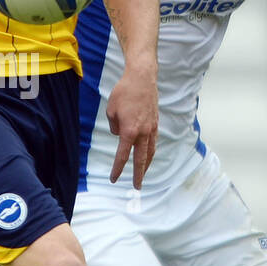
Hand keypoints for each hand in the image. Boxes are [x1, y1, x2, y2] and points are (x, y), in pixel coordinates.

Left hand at [105, 68, 157, 187]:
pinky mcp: (155, 122)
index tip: (114, 179)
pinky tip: (147, 154)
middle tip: (137, 187)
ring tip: (143, 174)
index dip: (118, 169)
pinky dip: (150, 151)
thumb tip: (120, 134)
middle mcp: (143, 132)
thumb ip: (114, 126)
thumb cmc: (123, 93)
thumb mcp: (111, 111)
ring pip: (150, 151)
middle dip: (139, 174)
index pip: (122, 155)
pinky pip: (153, 141)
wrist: (142, 78)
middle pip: (141, 159)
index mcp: (129, 131)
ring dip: (147, 165)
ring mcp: (151, 128)